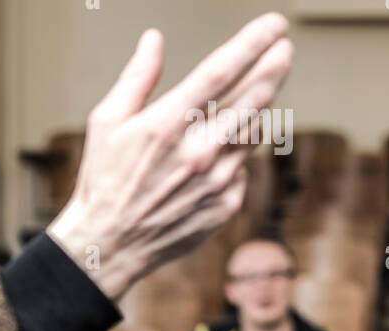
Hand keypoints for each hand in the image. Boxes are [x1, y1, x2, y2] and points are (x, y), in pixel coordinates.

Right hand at [47, 13, 293, 301]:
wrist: (108, 247)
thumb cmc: (104, 184)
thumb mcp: (107, 122)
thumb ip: (137, 77)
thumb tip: (154, 40)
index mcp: (168, 125)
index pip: (222, 71)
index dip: (253, 43)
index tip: (274, 25)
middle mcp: (198, 153)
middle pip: (255, 98)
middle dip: (275, 67)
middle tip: (285, 50)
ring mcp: (216, 182)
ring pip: (253, 132)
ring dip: (256, 110)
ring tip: (252, 98)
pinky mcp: (225, 206)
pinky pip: (243, 169)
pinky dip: (235, 156)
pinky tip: (215, 158)